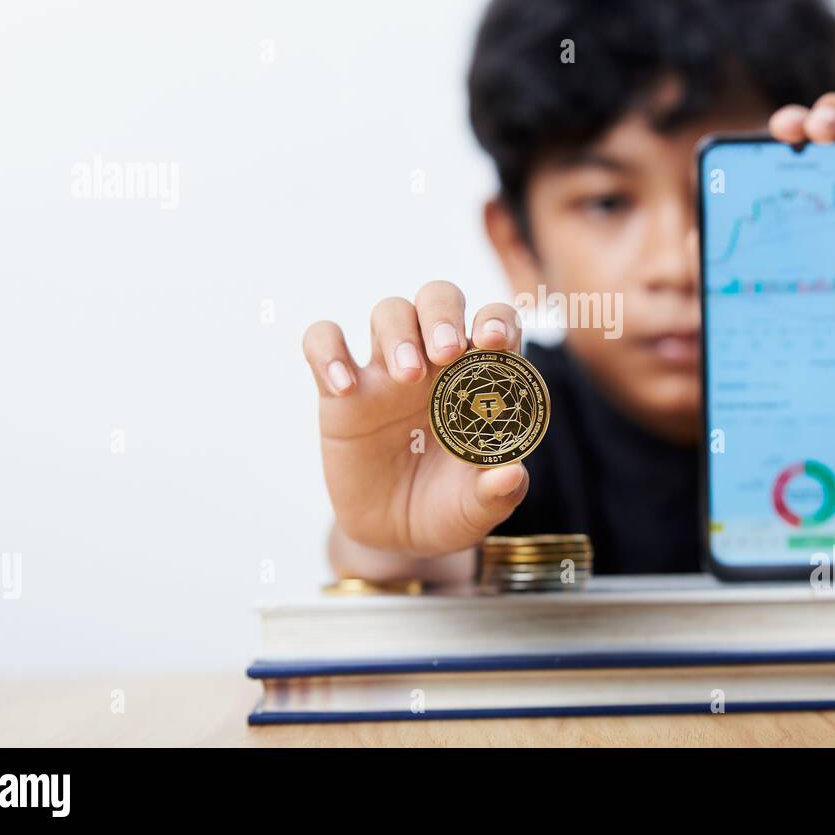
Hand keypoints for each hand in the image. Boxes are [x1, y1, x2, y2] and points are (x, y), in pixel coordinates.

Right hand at [302, 282, 528, 557]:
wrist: (395, 535)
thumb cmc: (448, 507)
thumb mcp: (477, 509)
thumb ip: (498, 492)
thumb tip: (510, 474)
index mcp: (481, 377)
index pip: (495, 324)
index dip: (497, 321)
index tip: (493, 340)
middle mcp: (436, 363)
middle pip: (439, 299)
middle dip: (444, 314)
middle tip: (446, 353)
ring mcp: (387, 372)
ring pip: (390, 312)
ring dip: (399, 333)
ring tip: (405, 376)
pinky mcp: (340, 391)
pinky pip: (324, 342)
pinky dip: (328, 351)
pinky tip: (344, 387)